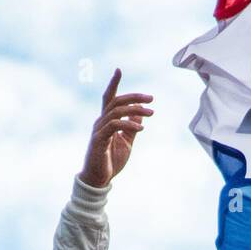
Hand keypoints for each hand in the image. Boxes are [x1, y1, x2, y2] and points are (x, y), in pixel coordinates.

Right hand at [78, 68, 153, 187]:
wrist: (99, 179)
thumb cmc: (111, 161)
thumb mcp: (127, 142)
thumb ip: (132, 127)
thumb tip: (140, 112)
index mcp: (106, 121)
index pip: (109, 98)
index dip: (114, 83)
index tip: (119, 69)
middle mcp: (100, 121)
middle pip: (116, 101)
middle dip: (134, 97)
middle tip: (151, 98)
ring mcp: (99, 130)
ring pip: (116, 111)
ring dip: (136, 110)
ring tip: (151, 113)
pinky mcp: (99, 140)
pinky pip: (114, 126)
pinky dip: (129, 124)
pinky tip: (141, 128)